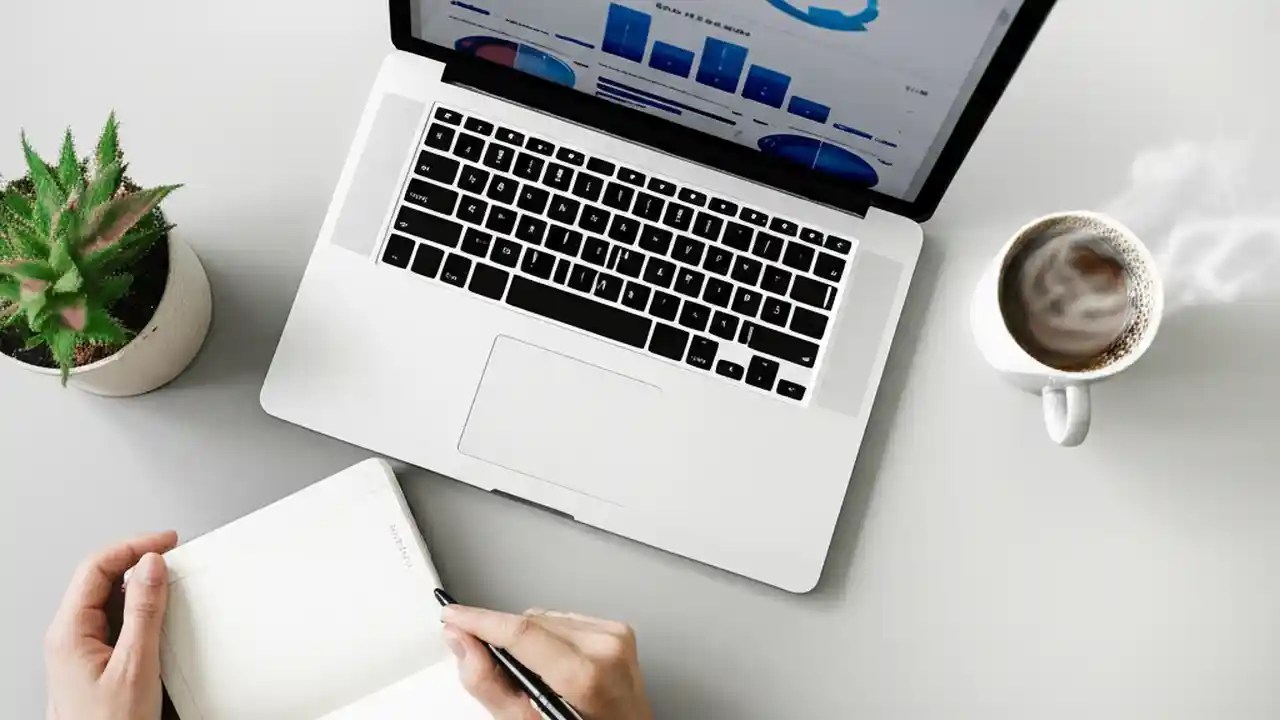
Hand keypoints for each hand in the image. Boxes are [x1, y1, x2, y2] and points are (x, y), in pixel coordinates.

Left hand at [45, 531, 178, 719]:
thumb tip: (150, 566)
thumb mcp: (135, 666)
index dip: (133, 547)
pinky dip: (139, 610)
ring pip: (108, 599)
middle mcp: (68, 637)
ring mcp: (79, 649)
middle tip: (171, 554)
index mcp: (68, 632)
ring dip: (139, 586)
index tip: (166, 542)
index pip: (96, 568)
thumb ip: (143, 611)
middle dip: (137, 561)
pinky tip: (159, 615)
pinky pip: (114, 621)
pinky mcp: (94, 661)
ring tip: (170, 583)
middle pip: (99, 579)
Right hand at [443, 605, 653, 719]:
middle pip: (530, 622)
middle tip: (497, 669)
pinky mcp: (618, 629)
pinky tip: (556, 664)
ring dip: (529, 639)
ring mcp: (616, 635)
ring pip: (546, 617)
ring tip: (536, 674)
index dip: (479, 620)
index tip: (453, 615)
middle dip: (502, 637)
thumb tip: (463, 643)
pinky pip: (566, 619)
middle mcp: (606, 647)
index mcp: (586, 675)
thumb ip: (490, 684)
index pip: (521, 632)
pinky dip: (552, 637)